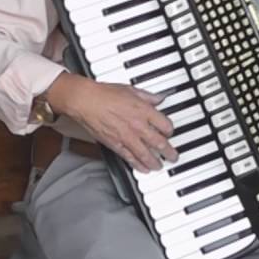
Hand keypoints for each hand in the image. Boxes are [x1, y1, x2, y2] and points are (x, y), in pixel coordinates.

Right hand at [46, 73, 176, 172]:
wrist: (86, 101)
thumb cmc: (104, 94)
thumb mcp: (130, 90)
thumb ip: (147, 96)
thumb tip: (158, 98)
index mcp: (144, 110)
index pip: (165, 125)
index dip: (170, 130)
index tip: (169, 133)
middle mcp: (138, 125)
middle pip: (159, 143)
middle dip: (169, 152)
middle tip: (173, 156)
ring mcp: (127, 137)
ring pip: (146, 154)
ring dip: (155, 162)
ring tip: (160, 166)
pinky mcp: (115, 144)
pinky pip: (130, 158)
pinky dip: (138, 165)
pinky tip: (143, 169)